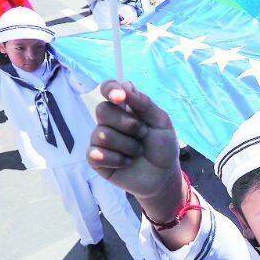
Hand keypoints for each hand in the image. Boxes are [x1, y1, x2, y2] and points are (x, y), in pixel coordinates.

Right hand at [88, 80, 180, 199]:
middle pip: (102, 110)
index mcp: (125, 107)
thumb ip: (144, 104)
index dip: (110, 89)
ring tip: (137, 152)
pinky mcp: (96, 159)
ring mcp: (101, 140)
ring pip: (101, 134)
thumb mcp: (161, 122)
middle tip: (142, 133)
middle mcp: (110, 121)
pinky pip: (95, 154)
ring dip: (127, 145)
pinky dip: (116, 159)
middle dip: (127, 124)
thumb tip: (126, 84)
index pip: (109, 89)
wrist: (163, 175)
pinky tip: (126, 163)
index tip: (120, 97)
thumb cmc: (163, 146)